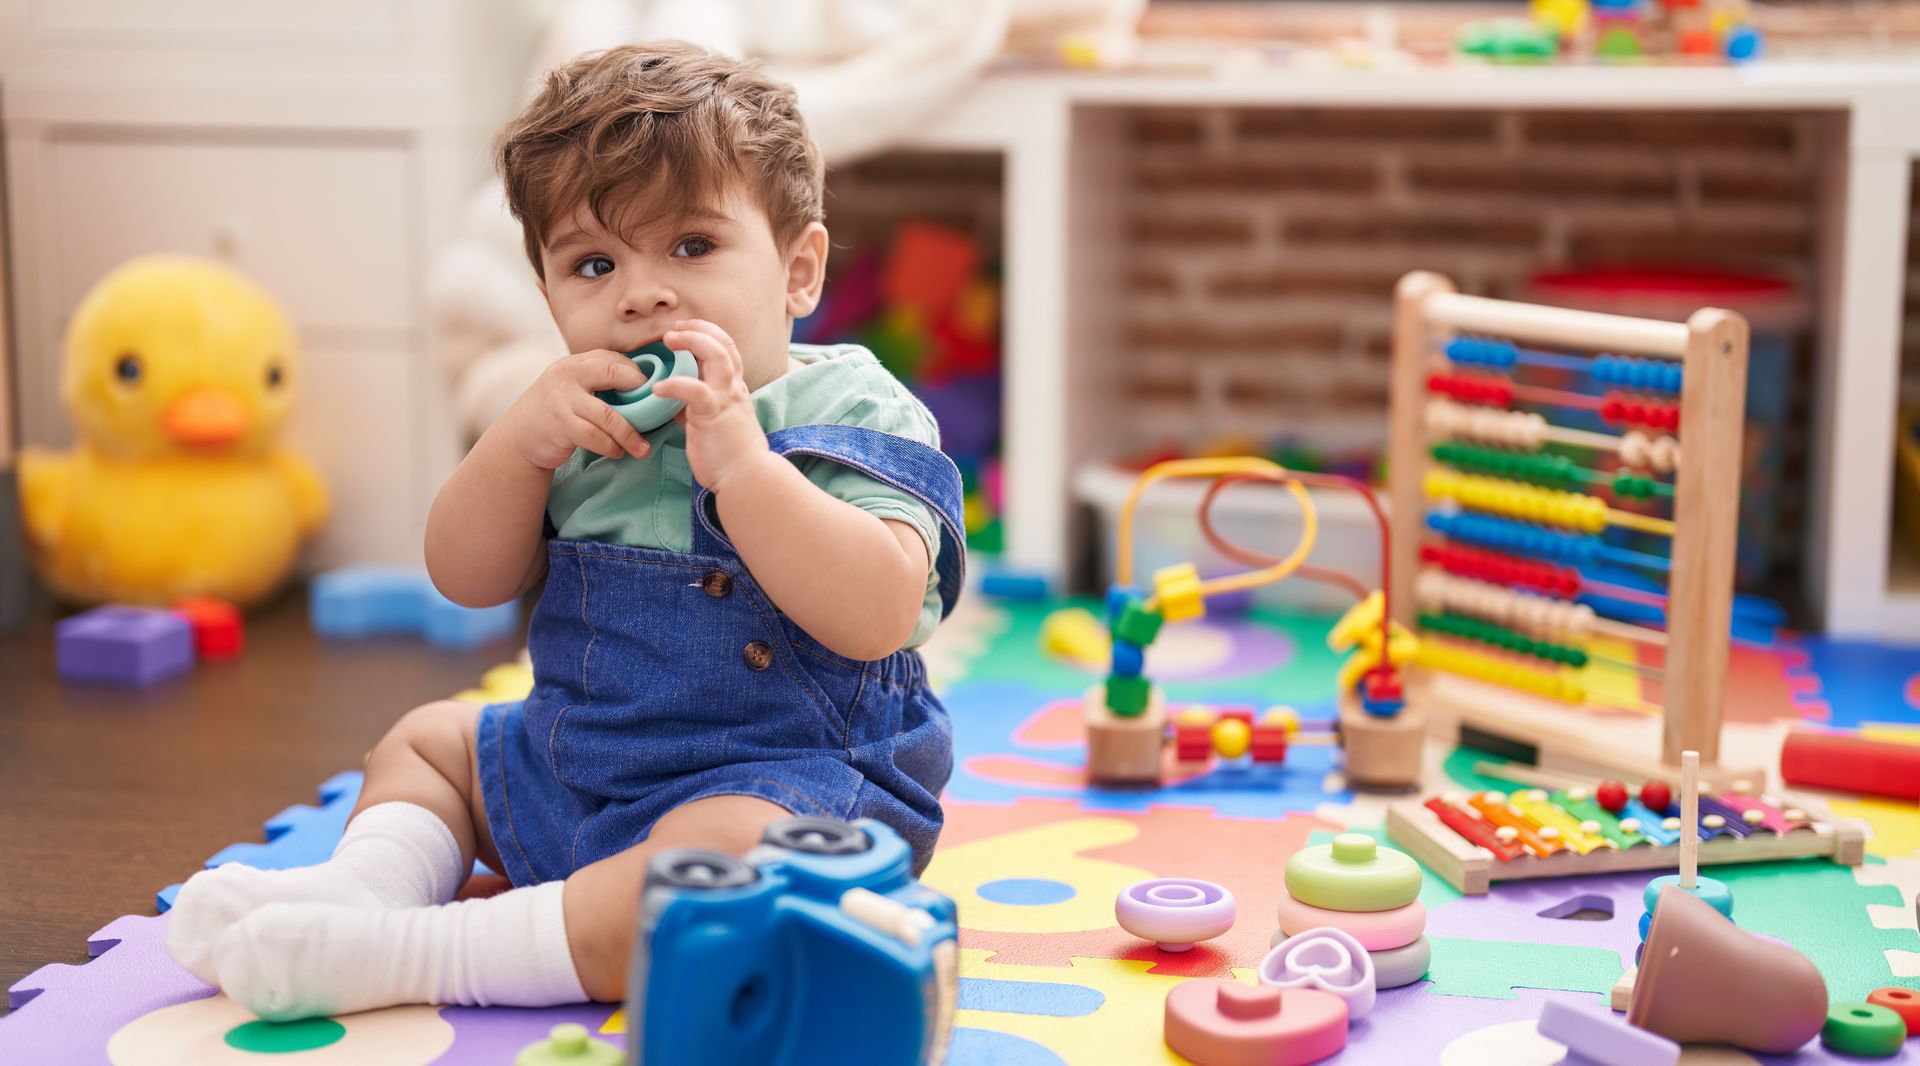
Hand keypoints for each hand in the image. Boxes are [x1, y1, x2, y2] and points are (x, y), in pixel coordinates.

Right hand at [498, 350, 653, 469]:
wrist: (518, 436)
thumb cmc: (557, 412)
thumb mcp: (574, 387)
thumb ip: (600, 381)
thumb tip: (648, 387)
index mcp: (577, 362)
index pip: (615, 360)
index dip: (639, 375)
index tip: (657, 393)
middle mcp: (568, 373)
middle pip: (615, 375)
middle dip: (641, 394)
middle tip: (658, 414)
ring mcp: (562, 398)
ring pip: (609, 415)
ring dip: (630, 435)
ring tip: (642, 449)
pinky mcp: (560, 423)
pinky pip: (595, 437)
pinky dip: (611, 447)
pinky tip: (617, 452)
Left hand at [652, 320, 772, 491]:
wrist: (746, 478)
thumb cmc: (729, 456)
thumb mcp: (713, 424)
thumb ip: (697, 409)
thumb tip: (675, 404)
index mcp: (734, 390)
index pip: (727, 349)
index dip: (707, 333)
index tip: (685, 328)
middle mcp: (733, 388)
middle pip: (724, 344)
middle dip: (698, 329)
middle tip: (674, 329)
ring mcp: (725, 399)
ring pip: (717, 356)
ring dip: (691, 342)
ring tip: (669, 340)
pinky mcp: (713, 414)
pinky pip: (694, 390)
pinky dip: (674, 384)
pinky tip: (657, 388)